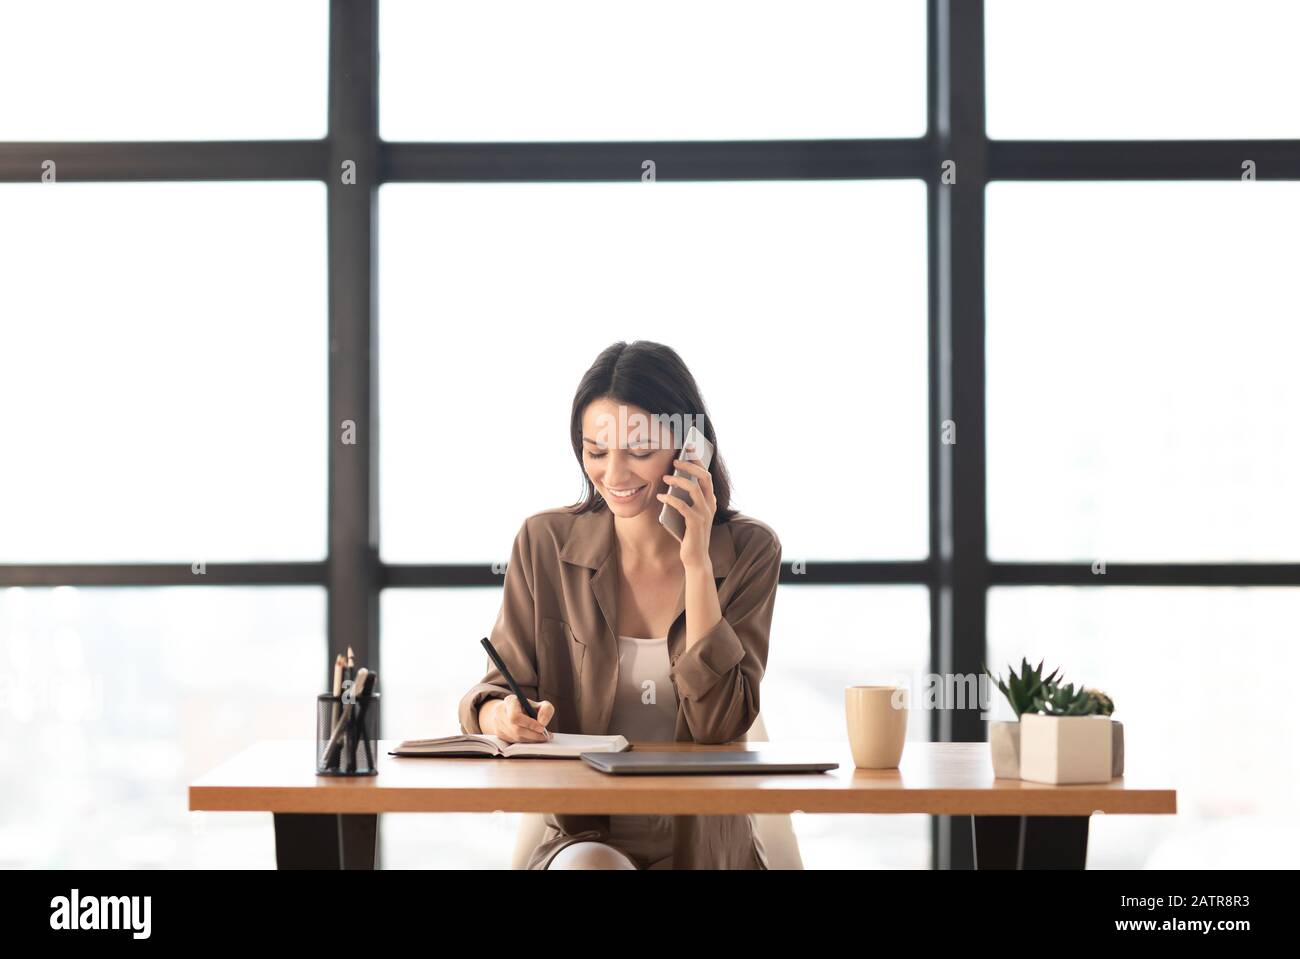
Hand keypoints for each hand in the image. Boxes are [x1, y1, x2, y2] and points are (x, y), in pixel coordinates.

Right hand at [487, 694, 554, 742]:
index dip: (529, 724)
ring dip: (531, 739)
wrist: (511, 712)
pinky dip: (526, 741)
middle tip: (546, 736)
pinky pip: (514, 742)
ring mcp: (498, 725)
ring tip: (542, 737)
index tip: (542, 728)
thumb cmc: (527, 708)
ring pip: (516, 737)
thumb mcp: (539, 704)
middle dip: (533, 734)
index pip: (516, 716)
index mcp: (509, 701)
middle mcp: (500, 712)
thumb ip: (546, 709)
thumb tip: (543, 723)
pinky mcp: (499, 735)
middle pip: (517, 729)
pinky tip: (533, 738)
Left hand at [655, 453, 715, 569]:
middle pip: (703, 477)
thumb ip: (685, 498)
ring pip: (693, 489)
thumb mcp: (688, 512)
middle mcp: (710, 505)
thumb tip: (671, 478)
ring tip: (664, 477)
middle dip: (689, 465)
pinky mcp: (696, 524)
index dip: (698, 460)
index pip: (706, 475)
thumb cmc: (688, 533)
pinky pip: (683, 506)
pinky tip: (661, 496)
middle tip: (675, 461)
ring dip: (678, 480)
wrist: (696, 558)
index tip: (688, 448)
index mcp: (710, 500)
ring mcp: (704, 514)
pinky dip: (670, 499)